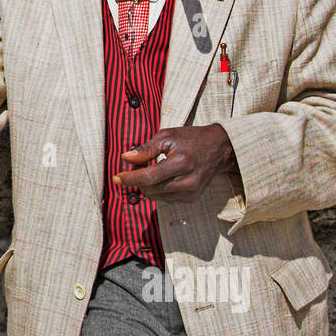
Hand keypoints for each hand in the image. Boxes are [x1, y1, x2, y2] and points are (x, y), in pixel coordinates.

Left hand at [117, 124, 237, 202]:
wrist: (218, 149)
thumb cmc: (191, 140)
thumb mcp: (167, 136)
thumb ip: (146, 149)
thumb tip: (126, 158)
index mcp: (181, 163)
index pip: (149, 177)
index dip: (130, 178)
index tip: (117, 178)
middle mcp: (187, 181)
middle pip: (150, 189)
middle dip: (137, 179)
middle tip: (138, 164)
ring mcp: (191, 192)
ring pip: (156, 196)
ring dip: (147, 185)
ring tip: (151, 168)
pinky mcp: (191, 198)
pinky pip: (165, 199)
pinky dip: (158, 189)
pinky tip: (163, 177)